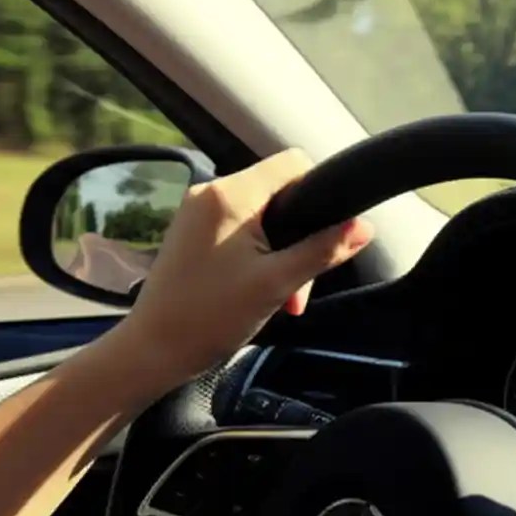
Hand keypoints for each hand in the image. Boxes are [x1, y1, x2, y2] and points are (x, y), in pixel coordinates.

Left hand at [119, 149, 373, 383]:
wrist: (151, 352)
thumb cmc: (209, 317)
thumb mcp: (277, 283)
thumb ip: (324, 250)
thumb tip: (364, 228)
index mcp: (230, 194)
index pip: (293, 163)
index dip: (319, 193)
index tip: (324, 238)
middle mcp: (210, 193)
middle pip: (280, 195)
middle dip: (299, 238)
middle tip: (299, 289)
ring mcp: (197, 213)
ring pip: (262, 217)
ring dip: (281, 254)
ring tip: (281, 299)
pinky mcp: (191, 234)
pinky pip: (240, 231)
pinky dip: (258, 257)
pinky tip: (259, 291)